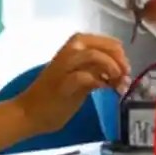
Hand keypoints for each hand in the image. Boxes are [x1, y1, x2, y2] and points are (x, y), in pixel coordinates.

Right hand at [15, 34, 129, 133]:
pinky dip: (100, 82)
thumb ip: (98, 70)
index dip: (120, 54)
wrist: (29, 113)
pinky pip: (86, 77)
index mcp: (75, 45)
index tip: (126, 69)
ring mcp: (64, 66)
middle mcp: (70, 51)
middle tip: (126, 76)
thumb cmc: (55, 95)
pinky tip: (106, 91)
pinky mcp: (62, 84)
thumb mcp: (82, 77)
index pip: (107, 41)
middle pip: (103, 46)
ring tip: (118, 84)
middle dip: (119, 61)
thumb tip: (122, 72)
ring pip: (94, 56)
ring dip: (111, 69)